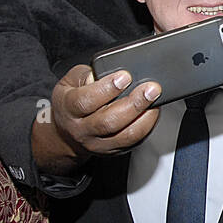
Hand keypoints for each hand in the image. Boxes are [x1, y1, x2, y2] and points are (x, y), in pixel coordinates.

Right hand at [34, 64, 160, 173]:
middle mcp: (82, 130)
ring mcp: (98, 144)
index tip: (125, 76)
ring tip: (155, 100)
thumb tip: (110, 71)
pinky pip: (134, 142)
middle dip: (134, 104)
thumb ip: (88, 74)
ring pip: (125, 136)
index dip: (107, 88)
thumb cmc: (71, 102)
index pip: (86, 101)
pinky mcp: (113, 151)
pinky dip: (147, 126)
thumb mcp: (70, 82)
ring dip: (145, 118)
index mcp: (68, 108)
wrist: (67, 133)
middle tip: (150, 89)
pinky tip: (152, 112)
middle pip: (109, 121)